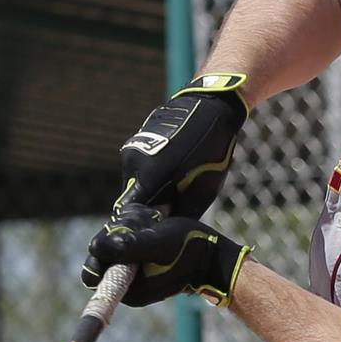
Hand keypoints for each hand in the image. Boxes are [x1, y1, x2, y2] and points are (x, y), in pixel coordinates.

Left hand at [82, 204, 250, 307]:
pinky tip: (157, 224)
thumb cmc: (189, 248)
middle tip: (146, 225)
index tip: (129, 234)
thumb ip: (128, 246)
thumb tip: (94, 247)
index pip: (93, 268)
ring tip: (155, 223)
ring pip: (116, 246)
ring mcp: (135, 275)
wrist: (214, 256)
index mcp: (125, 287)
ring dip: (131, 229)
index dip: (104, 246)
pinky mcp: (144, 264)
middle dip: (120, 234)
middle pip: (104, 254)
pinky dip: (139, 230)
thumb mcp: (158, 242)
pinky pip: (129, 244)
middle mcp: (127, 284)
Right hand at [115, 73, 248, 218]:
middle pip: (132, 199)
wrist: (209, 105)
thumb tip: (168, 231)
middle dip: (147, 210)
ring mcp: (131, 149)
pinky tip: (171, 172)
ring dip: (150, 192)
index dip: (137, 226)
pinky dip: (150, 178)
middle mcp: (133, 161)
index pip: (130, 212)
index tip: (145, 236)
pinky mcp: (135, 142)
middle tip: (167, 213)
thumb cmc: (211, 148)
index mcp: (149, 174)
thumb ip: (181, 211)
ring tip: (173, 189)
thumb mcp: (204, 188)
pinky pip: (138, 170)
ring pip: (135, 184)